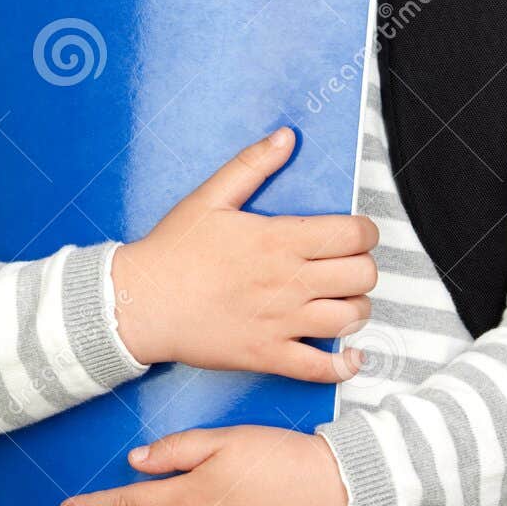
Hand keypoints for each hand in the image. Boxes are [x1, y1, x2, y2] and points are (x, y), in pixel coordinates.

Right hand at [111, 127, 377, 380]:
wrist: (140, 302)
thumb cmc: (173, 249)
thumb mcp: (210, 196)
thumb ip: (253, 164)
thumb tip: (287, 137)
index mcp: (278, 240)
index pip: (351, 235)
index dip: (366, 232)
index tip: (357, 233)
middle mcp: (287, 281)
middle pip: (361, 276)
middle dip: (364, 267)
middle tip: (348, 265)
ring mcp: (280, 322)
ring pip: (350, 319)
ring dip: (357, 308)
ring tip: (344, 300)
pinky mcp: (267, 355)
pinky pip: (319, 368)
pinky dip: (343, 365)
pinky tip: (349, 355)